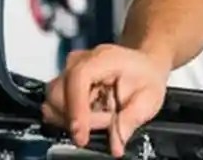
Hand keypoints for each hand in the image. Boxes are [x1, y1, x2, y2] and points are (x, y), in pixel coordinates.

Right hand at [42, 44, 170, 156]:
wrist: (143, 68)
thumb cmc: (146, 78)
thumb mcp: (149, 98)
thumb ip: (132, 118)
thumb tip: (116, 143)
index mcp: (102, 58)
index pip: (77, 79)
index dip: (75, 109)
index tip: (82, 135)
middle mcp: (79, 62)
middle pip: (58, 94)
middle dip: (80, 118)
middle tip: (108, 121)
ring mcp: (67, 73)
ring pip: (53, 104)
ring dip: (74, 119)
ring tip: (104, 116)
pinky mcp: (62, 86)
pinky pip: (56, 108)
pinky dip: (71, 118)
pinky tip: (93, 114)